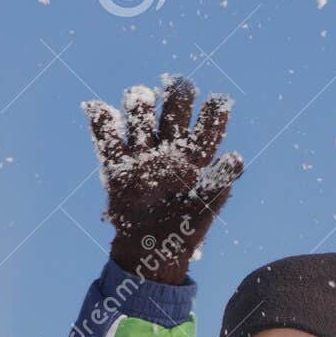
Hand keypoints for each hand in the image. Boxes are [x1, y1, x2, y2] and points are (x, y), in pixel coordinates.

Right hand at [83, 75, 243, 284]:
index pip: (207, 129)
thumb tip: (236, 158)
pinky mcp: (117, 167)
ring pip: (140, 118)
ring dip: (140, 105)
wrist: (149, 251)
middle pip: (173, 113)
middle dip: (177, 96)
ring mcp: (142, 155)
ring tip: (140, 99)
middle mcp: (169, 150)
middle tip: (179, 85)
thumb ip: (219, 183)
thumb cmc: (183, 231)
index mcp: (194, 160)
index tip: (218, 101)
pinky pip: (107, 140)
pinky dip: (101, 122)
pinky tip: (99, 108)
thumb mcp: (204, 209)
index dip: (213, 113)